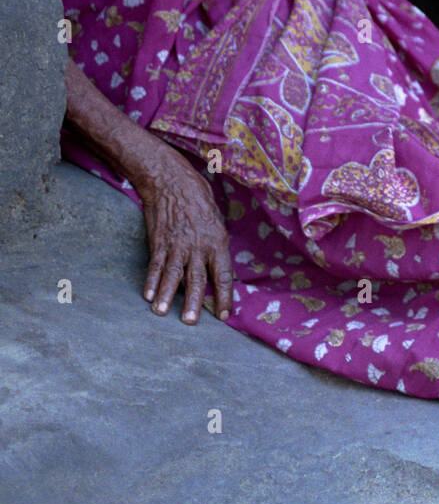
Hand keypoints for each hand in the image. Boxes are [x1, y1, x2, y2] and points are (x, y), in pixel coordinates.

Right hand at [132, 143, 234, 324]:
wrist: (172, 180)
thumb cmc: (198, 198)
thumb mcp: (216, 219)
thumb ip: (216, 244)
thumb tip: (216, 265)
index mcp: (217, 242)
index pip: (223, 275)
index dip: (224, 297)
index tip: (224, 316)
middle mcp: (198, 247)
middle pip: (197, 280)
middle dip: (194, 303)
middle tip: (190, 323)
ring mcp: (177, 245)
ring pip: (173, 276)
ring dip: (167, 296)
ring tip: (162, 313)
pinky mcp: (158, 242)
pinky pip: (155, 265)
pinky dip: (151, 281)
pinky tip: (148, 296)